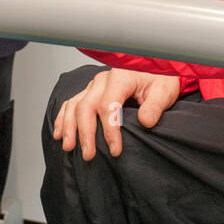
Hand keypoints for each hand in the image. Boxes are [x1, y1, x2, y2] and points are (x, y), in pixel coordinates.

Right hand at [52, 67, 181, 160]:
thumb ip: (155, 105)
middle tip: (89, 154)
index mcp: (120, 77)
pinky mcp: (90, 91)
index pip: (108, 105)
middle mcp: (103, 80)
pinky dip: (62, 118)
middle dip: (85, 133)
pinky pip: (71, 102)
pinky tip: (59, 133)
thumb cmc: (159, 79)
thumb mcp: (165, 91)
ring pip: (75, 105)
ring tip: (69, 147)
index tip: (115, 150)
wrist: (156, 68)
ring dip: (69, 127)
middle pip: (87, 106)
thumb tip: (146, 121)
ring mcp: (94, 85)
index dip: (109, 130)